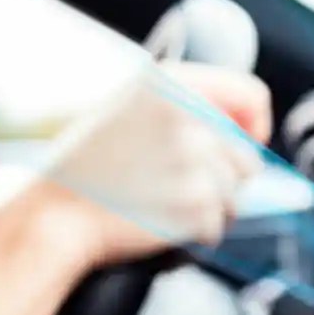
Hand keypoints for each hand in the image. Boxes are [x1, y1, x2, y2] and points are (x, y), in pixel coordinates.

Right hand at [36, 61, 271, 268]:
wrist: (57, 213)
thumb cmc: (90, 165)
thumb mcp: (132, 106)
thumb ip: (190, 105)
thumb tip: (248, 128)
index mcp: (174, 85)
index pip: (252, 95)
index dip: (255, 124)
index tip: (247, 141)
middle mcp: (189, 117)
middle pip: (248, 157)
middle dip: (224, 178)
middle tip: (179, 183)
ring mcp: (196, 161)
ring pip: (236, 194)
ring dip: (211, 206)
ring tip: (165, 201)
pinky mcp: (197, 204)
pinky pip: (219, 222)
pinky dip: (197, 229)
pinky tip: (162, 218)